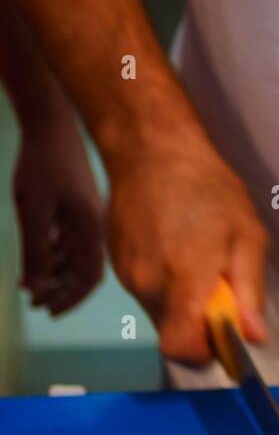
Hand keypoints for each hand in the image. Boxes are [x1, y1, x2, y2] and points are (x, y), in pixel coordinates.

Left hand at [13, 112, 104, 314]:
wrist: (49, 123)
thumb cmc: (42, 165)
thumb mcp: (34, 212)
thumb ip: (36, 252)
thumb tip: (36, 288)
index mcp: (90, 228)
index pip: (89, 277)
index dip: (71, 298)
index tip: (48, 311)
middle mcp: (94, 224)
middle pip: (83, 269)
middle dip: (59, 289)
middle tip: (34, 302)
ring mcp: (86, 214)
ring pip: (74, 255)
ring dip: (54, 272)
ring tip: (28, 282)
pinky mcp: (76, 205)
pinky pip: (69, 238)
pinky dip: (53, 252)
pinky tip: (35, 256)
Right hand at [106, 131, 268, 362]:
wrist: (151, 150)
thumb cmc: (208, 188)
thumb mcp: (247, 234)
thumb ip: (249, 290)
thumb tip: (254, 338)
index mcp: (183, 282)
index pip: (182, 349)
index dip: (205, 352)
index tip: (223, 334)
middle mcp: (148, 286)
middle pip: (173, 333)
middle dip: (198, 322)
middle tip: (218, 285)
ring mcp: (127, 276)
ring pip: (159, 313)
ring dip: (181, 301)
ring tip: (196, 258)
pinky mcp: (116, 264)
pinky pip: (145, 291)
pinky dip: (163, 283)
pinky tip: (175, 247)